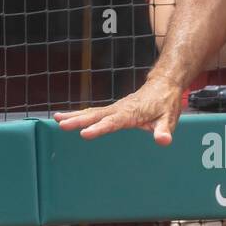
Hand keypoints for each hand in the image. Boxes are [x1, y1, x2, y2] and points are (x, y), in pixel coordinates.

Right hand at [54, 76, 185, 143]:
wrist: (163, 84)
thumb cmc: (166, 103)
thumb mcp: (169, 118)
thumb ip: (164, 131)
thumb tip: (163, 141)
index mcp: (131, 113)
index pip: (112, 122)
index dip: (99, 128)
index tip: (84, 134)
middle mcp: (119, 109)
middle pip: (95, 115)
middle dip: (78, 120)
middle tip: (61, 124)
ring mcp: (114, 108)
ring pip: (91, 112)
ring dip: (73, 115)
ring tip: (56, 119)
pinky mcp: (112, 109)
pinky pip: (93, 112)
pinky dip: (78, 114)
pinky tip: (66, 117)